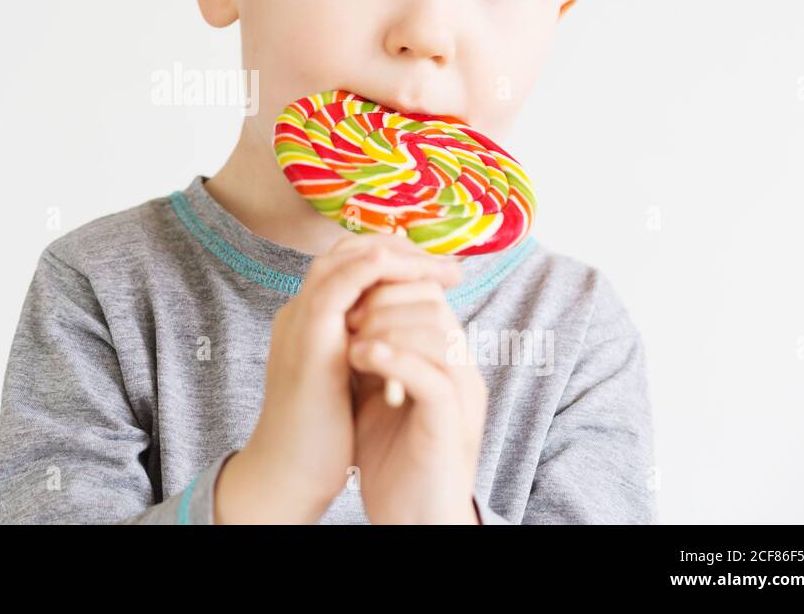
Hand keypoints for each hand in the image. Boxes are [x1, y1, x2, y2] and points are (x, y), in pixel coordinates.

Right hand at [217, 232, 452, 522]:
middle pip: (346, 251)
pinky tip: (404, 269)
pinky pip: (337, 285)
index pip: (350, 265)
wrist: (289, 471)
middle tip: (448, 266)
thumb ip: (366, 348)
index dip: (396, 260)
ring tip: (438, 268)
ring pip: (341, 258)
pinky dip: (370, 269)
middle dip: (401, 250)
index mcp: (312, 321)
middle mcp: (302, 311)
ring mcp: (301, 320)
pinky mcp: (308, 337)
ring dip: (395, 255)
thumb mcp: (347, 379)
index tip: (440, 273)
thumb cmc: (321, 434)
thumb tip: (404, 334)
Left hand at [345, 254, 486, 523]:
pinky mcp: (453, 422)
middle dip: (381, 300)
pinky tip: (360, 357)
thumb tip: (343, 309)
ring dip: (384, 325)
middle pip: (431, 301)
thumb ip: (371, 351)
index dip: (381, 286)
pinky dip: (394, 358)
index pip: (423, 292)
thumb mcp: (375, 392)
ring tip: (348, 343)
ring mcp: (460, 393)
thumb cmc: (391, 459)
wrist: (410, 517)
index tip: (343, 302)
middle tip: (344, 319)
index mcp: (443, 357)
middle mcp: (459, 368)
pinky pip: (433, 374)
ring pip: (435, 329)